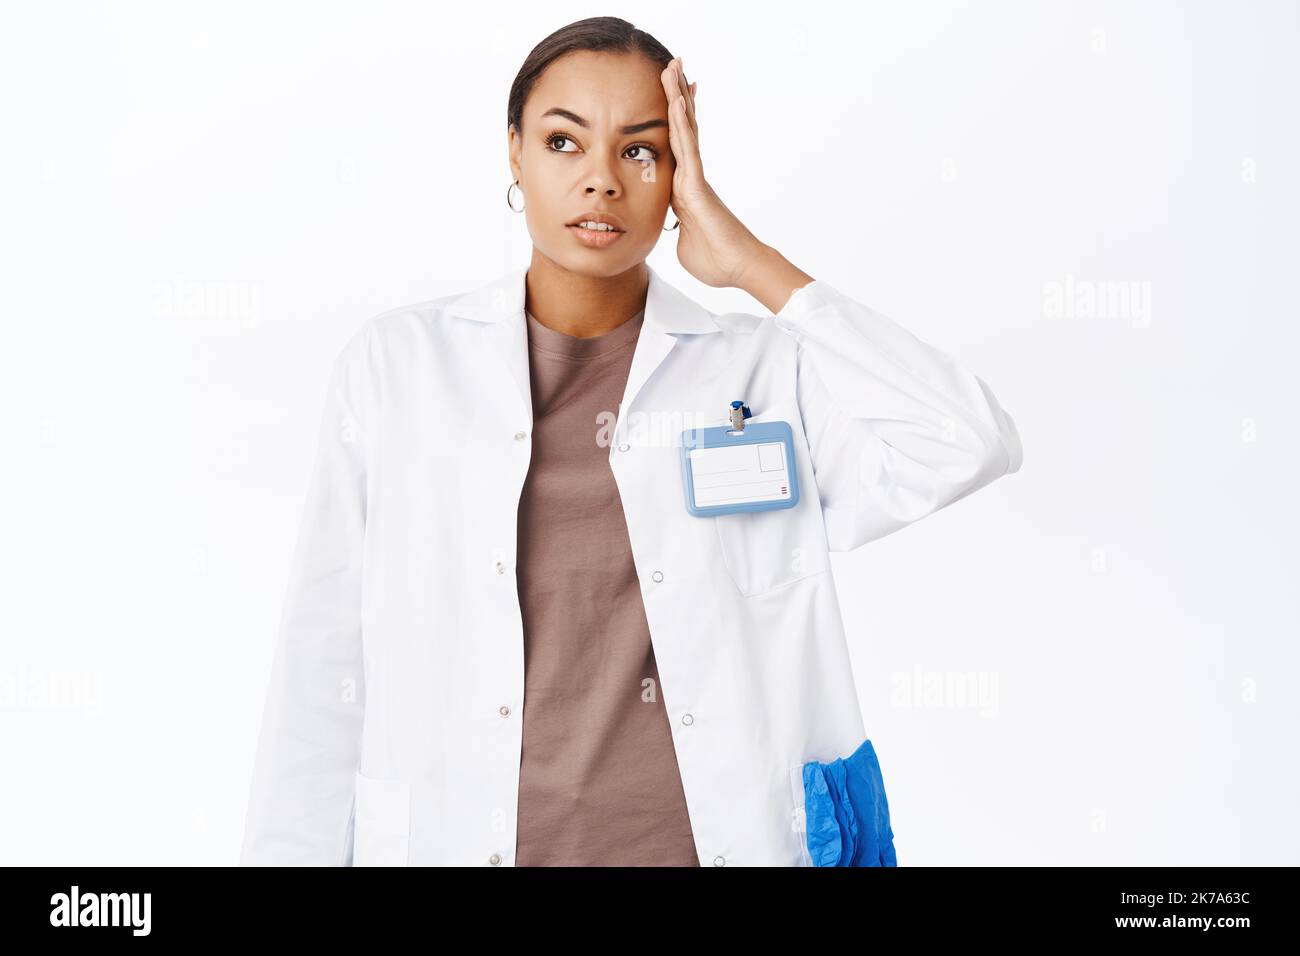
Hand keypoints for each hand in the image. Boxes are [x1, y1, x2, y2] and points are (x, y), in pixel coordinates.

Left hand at [659, 57, 767, 288]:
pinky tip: (676, 100)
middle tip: (672, 65)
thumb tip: (672, 231)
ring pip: (685, 130)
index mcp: (684, 190)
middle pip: (682, 129)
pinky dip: (681, 124)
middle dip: (677, 97)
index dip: (673, 121)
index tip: (671, 96)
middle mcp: (691, 177)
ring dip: (678, 98)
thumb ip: (675, 232)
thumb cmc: (716, 261)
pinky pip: (687, 149)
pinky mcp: (698, 185)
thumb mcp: (683, 245)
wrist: (738, 269)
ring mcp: (695, 178)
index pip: (676, 147)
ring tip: (672, 66)